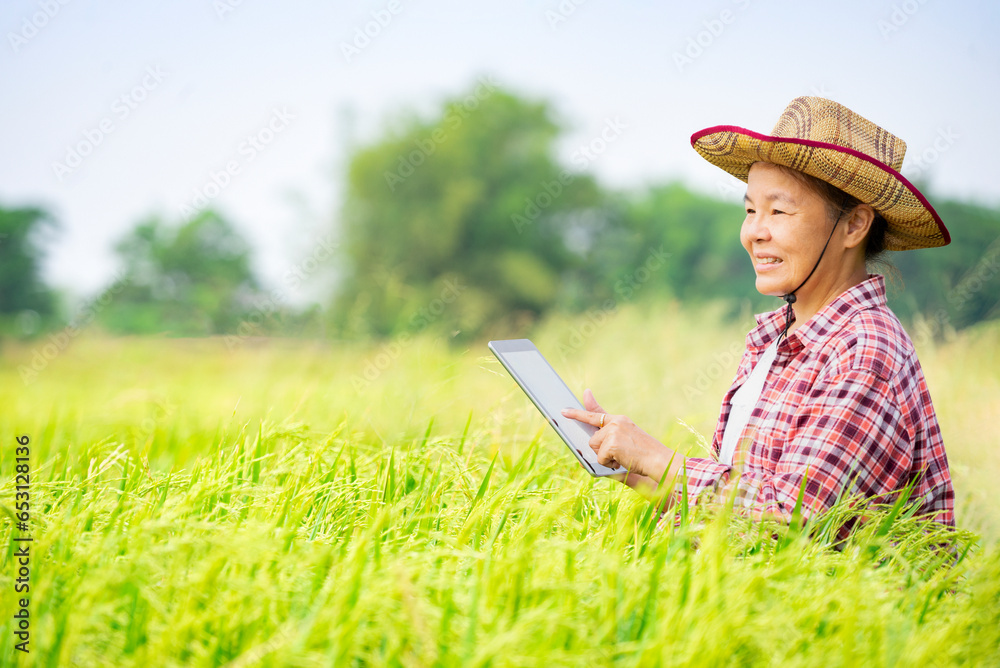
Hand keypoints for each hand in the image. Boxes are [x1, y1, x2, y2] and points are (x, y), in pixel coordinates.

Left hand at [561, 389, 682, 487]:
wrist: (661, 461)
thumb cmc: (646, 460)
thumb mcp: (624, 452)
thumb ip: (603, 453)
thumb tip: (580, 460)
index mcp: (621, 421)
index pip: (597, 412)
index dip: (579, 411)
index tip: (566, 408)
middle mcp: (616, 422)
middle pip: (593, 438)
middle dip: (601, 450)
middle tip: (621, 454)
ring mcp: (613, 430)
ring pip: (594, 447)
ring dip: (605, 458)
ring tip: (624, 458)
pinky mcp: (611, 442)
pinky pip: (600, 457)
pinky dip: (609, 464)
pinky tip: (624, 461)